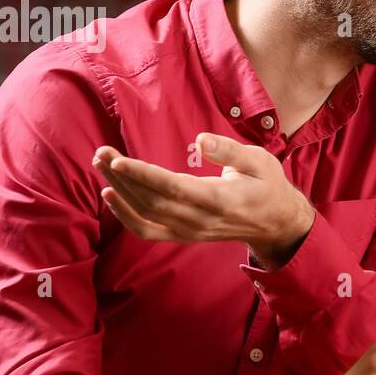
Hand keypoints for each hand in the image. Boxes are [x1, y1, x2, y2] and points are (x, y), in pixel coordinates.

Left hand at [92, 132, 314, 265]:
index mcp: (220, 199)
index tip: (119, 161)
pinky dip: (125, 216)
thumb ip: (229, 151)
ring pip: (145, 214)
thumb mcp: (259, 161)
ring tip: (101, 164)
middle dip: (123, 176)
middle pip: (152, 200)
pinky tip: (110, 195)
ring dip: (119, 190)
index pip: (174, 188)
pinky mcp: (182, 236)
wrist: (274, 223)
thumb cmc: (267, 185)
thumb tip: (201, 139)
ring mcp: (189, 231)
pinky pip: (147, 231)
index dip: (143, 175)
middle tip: (101, 152)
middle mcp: (200, 220)